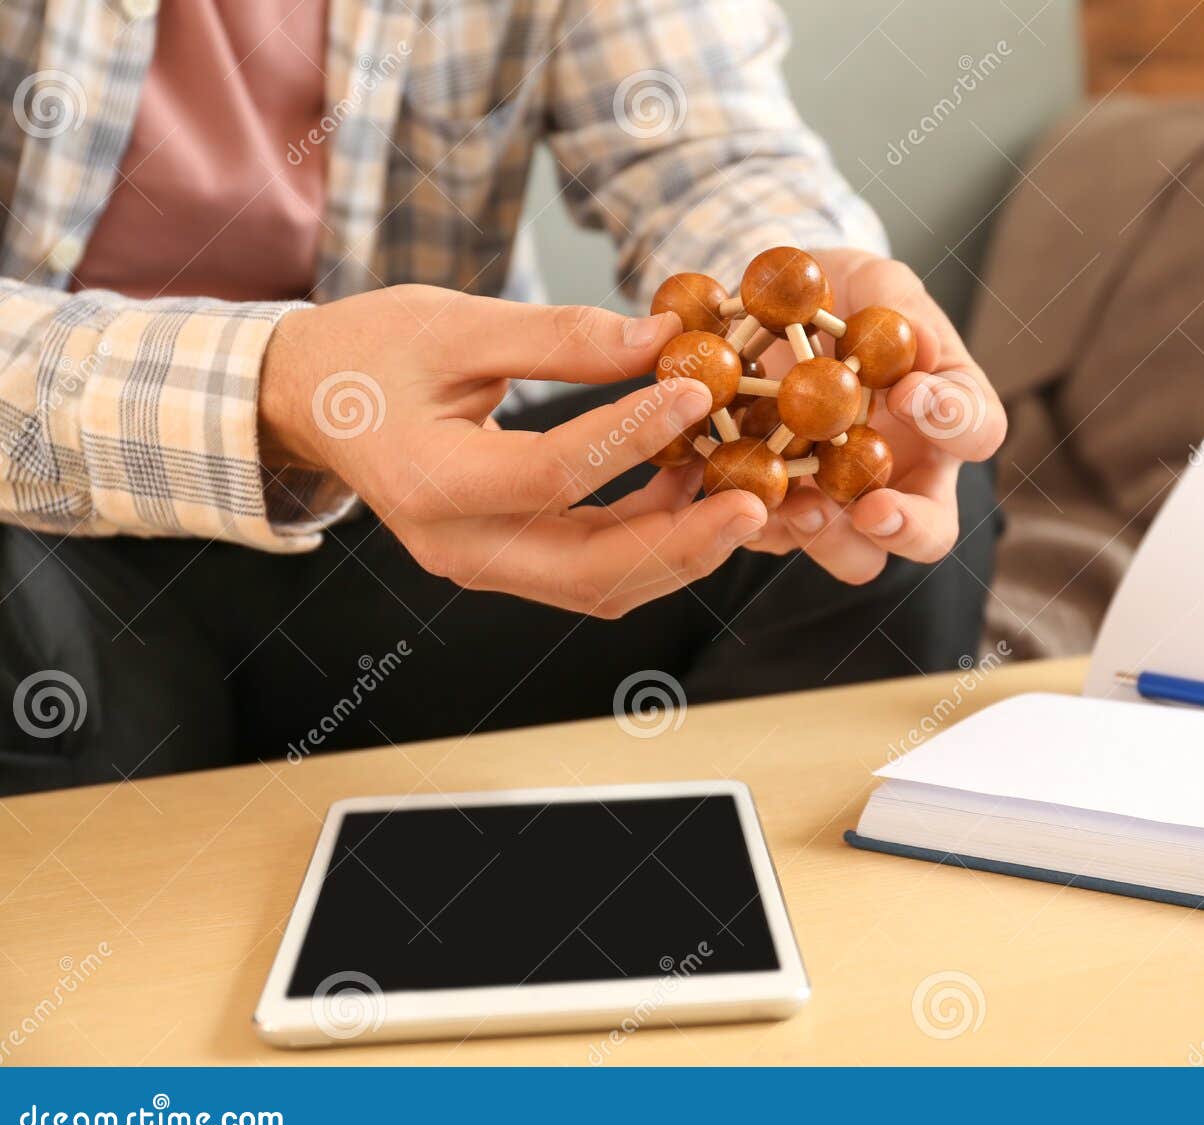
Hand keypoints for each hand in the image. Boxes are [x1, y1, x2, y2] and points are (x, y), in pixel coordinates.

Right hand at [258, 285, 767, 616]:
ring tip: (740, 487)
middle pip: (591, 571)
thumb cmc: (368, 354)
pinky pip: (592, 568)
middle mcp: (455, 547)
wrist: (311, 403)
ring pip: (601, 584)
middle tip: (756, 500)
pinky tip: (692, 483)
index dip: (633, 435)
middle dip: (684, 542)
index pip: (553, 473)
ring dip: (679, 546)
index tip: (698, 388)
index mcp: (427, 482)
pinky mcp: (507, 562)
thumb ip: (558, 338)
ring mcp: (482, 565)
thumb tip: (663, 339)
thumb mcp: (454, 324)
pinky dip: (650, 537)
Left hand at [745, 250, 1006, 582]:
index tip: (908, 392)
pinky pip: (777, 538)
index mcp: (945, 418)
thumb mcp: (876, 283)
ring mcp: (847, 501)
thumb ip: (899, 307)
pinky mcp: (787, 510)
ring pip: (857, 556)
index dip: (953, 422)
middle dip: (905, 527)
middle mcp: (907, 475)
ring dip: (829, 541)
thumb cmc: (849, 298)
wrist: (778, 313)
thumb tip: (921, 346)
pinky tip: (736, 497)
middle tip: (872, 508)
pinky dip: (758, 523)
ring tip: (799, 509)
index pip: (978, 431)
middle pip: (930, 532)